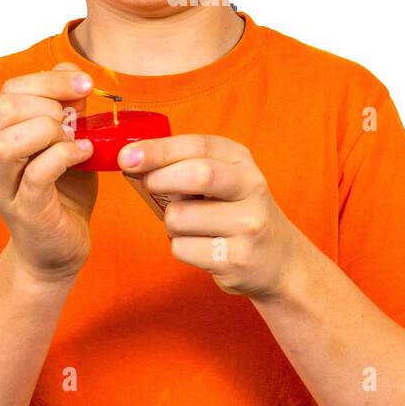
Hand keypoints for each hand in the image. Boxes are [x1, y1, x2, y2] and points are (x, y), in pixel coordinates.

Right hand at [0, 62, 97, 282]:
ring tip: (74, 138)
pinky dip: (64, 156)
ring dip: (49, 130)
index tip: (84, 84)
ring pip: (8, 141)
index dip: (48, 80)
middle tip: (77, 118)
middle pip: (5, 109)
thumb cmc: (62, 193)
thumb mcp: (66, 141)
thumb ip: (66, 107)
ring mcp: (3, 187)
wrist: (57, 250)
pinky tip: (84, 154)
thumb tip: (72, 71)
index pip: (9, 91)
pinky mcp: (24, 210)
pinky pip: (36, 174)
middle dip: (49, 102)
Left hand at [117, 134, 299, 298]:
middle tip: (149, 186)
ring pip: (181, 217)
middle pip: (198, 175)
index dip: (158, 149)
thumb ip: (183, 167)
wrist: (278, 259)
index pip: (197, 146)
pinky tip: (200, 246)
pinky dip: (180, 246)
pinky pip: (183, 248)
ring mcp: (248, 225)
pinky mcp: (238, 259)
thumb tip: (132, 161)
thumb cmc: (233, 212)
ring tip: (187, 226)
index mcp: (241, 160)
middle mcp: (251, 188)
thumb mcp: (220, 179)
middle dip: (161, 179)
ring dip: (170, 222)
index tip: (126, 156)